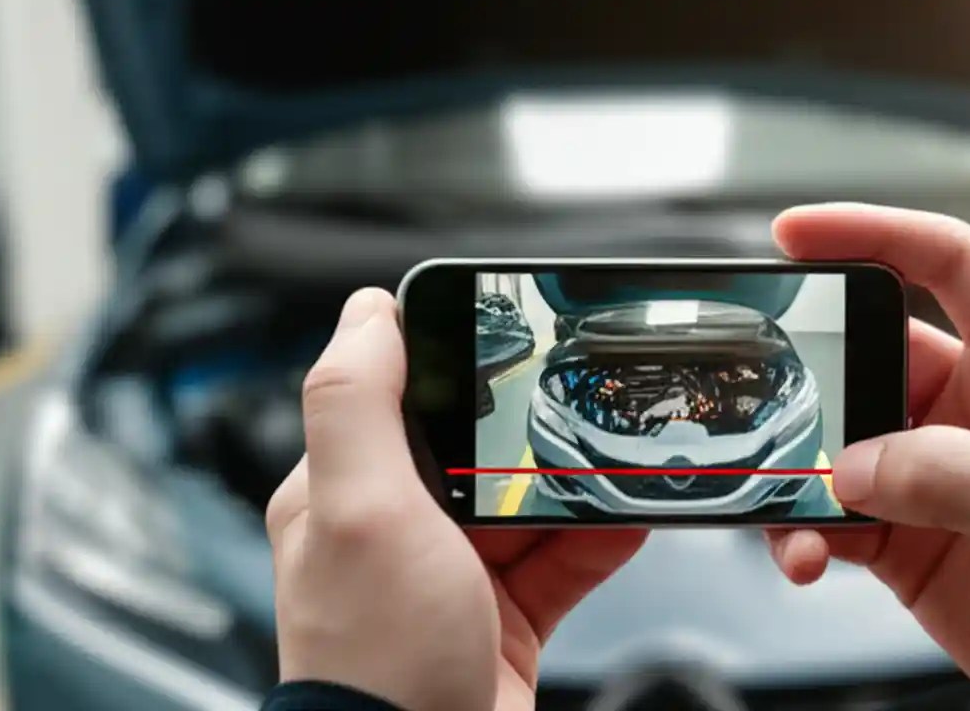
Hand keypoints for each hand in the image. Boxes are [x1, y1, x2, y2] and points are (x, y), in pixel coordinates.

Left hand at [265, 288, 646, 710]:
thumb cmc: (378, 659)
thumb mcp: (360, 509)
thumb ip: (356, 404)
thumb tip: (367, 309)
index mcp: (341, 489)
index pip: (396, 395)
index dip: (453, 363)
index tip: (512, 335)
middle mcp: (391, 528)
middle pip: (472, 448)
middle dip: (528, 428)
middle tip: (582, 397)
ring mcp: (448, 576)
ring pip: (523, 504)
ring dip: (572, 483)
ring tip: (620, 453)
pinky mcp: (498, 619)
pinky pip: (557, 562)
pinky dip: (594, 539)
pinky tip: (629, 517)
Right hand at [765, 204, 969, 709]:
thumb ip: (948, 473)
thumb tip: (848, 467)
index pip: (946, 264)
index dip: (871, 233)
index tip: (794, 232)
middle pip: (865, 356)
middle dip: (809, 375)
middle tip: (765, 392)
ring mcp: (933, 475)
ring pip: (832, 444)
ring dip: (794, 471)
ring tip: (787, 500)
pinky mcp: (903, 538)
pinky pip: (826, 521)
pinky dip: (798, 534)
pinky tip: (803, 554)